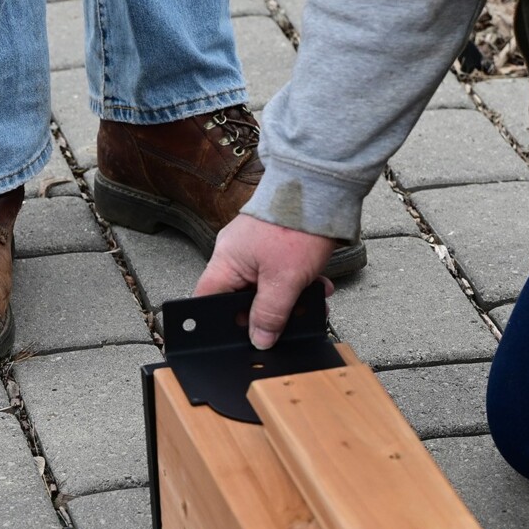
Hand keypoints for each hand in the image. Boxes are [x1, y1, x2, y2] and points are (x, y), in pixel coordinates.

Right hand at [195, 214, 339, 349]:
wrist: (320, 188)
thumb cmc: (295, 226)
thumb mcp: (284, 281)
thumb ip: (270, 314)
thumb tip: (259, 339)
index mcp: (226, 261)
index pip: (208, 299)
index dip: (218, 323)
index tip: (236, 339)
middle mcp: (235, 253)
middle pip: (240, 297)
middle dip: (267, 313)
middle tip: (287, 324)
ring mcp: (255, 247)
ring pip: (265, 286)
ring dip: (289, 299)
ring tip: (311, 304)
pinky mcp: (275, 243)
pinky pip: (280, 272)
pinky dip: (298, 282)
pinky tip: (317, 286)